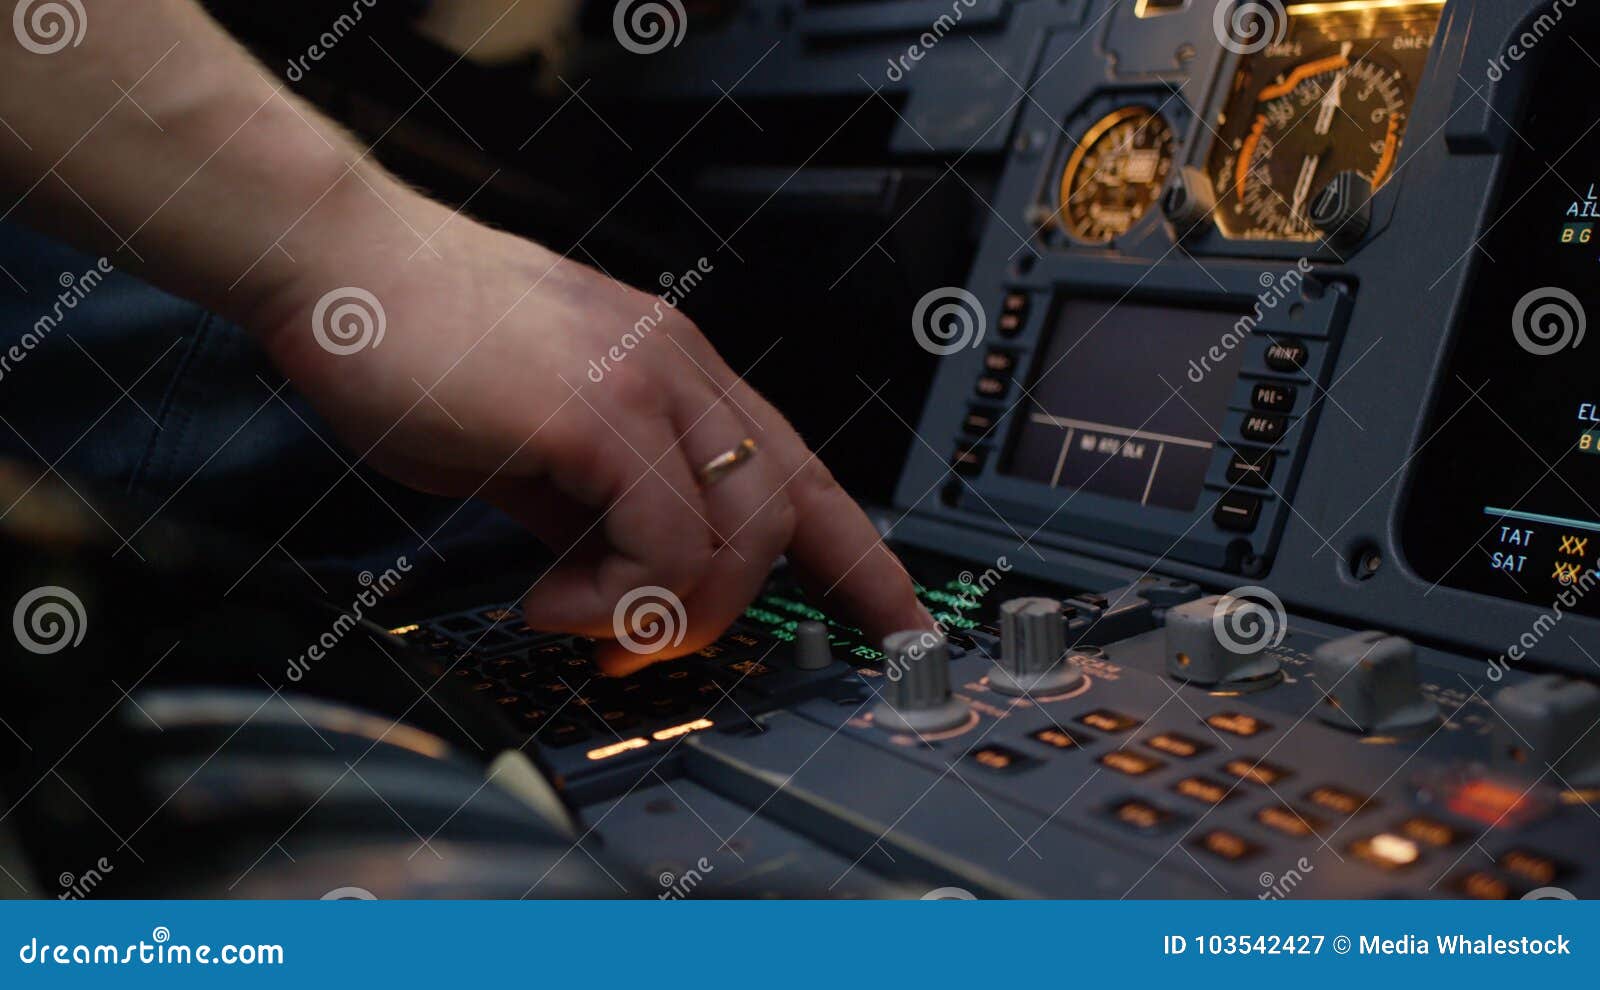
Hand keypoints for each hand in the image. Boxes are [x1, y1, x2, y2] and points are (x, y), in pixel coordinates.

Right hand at [254, 189, 930, 672]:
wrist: (340, 263)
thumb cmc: (425, 343)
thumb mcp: (536, 443)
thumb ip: (592, 507)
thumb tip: (618, 585)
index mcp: (678, 372)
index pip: (804, 471)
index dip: (863, 556)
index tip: (899, 620)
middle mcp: (682, 369)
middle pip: (788, 515)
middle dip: (735, 609)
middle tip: (645, 648)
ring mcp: (649, 382)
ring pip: (742, 537)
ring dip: (670, 611)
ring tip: (578, 616)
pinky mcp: (598, 410)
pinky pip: (661, 543)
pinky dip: (614, 600)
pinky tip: (543, 596)